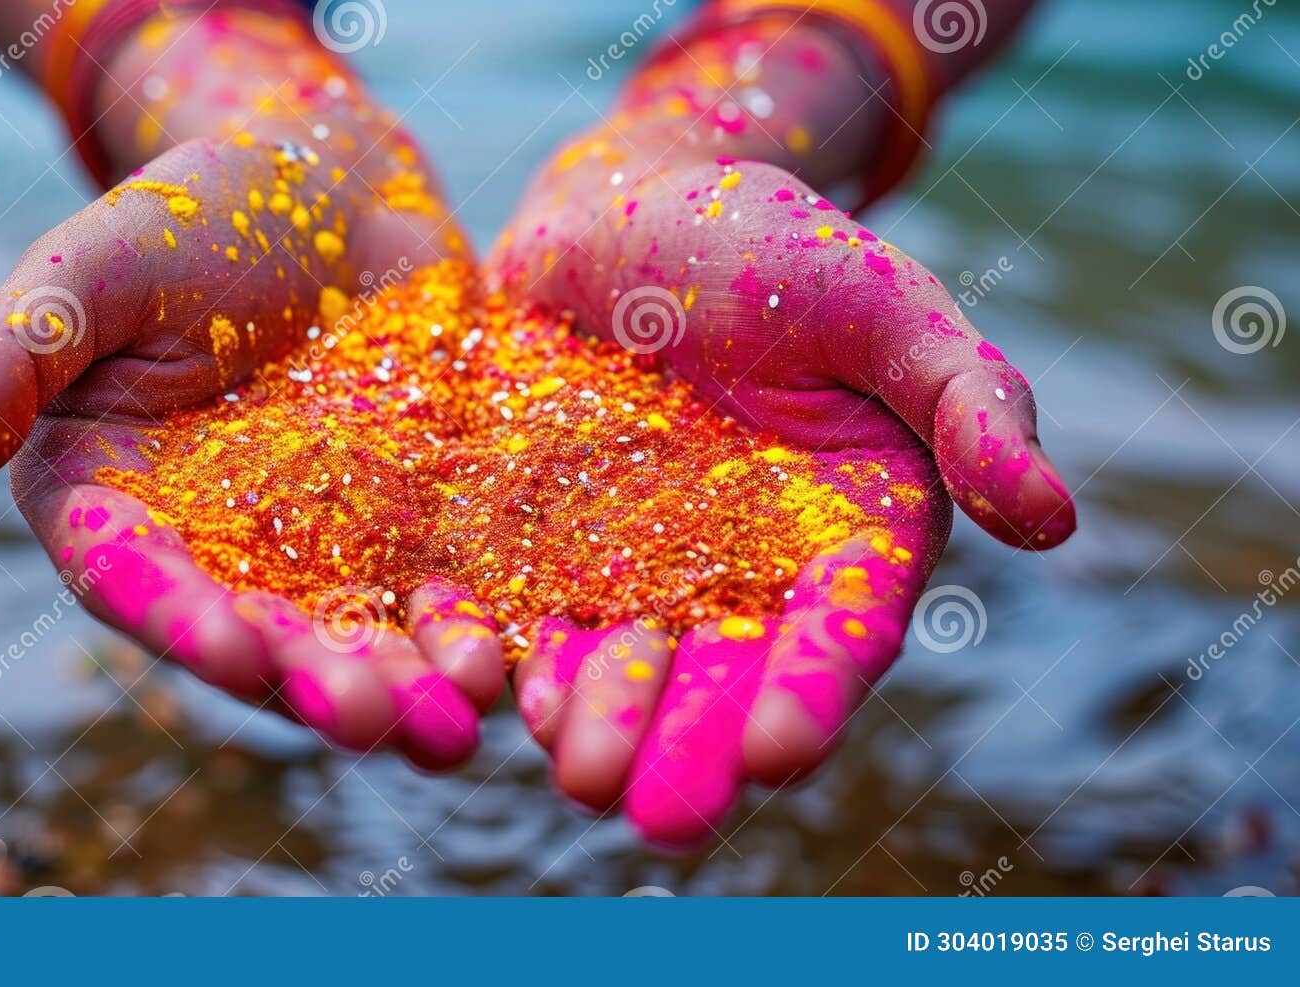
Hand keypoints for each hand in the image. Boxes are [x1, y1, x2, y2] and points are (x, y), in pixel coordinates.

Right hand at [0, 136, 501, 768]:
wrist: (330, 190)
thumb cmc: (192, 215)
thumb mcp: (95, 267)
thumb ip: (9, 356)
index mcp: (114, 498)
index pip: (136, 576)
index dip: (183, 620)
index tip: (236, 654)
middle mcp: (213, 546)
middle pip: (259, 631)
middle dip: (314, 681)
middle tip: (370, 720)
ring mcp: (318, 546)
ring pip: (356, 637)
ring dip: (404, 687)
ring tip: (453, 727)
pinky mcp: (409, 529)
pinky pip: (439, 596)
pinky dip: (469, 636)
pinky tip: (505, 667)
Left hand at [487, 0, 1075, 845]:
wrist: (626, 205)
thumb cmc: (772, 243)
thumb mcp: (881, 302)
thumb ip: (967, 399)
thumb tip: (1058, 520)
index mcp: (842, 532)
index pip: (835, 630)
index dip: (810, 692)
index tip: (780, 752)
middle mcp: (740, 570)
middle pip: (719, 672)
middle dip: (692, 744)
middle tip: (662, 818)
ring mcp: (634, 562)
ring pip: (619, 658)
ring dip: (600, 720)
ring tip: (578, 779)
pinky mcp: (539, 539)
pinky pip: (524, 606)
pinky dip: (513, 650)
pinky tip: (499, 692)